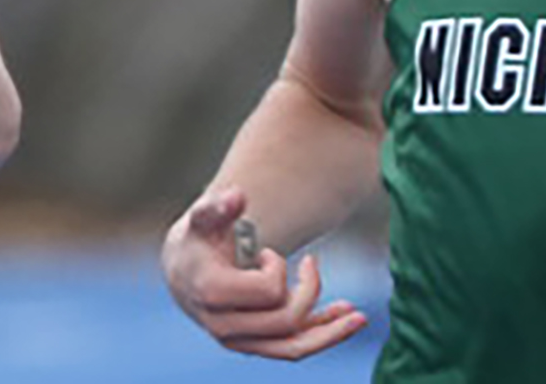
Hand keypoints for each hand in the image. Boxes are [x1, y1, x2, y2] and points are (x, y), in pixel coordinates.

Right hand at [162, 187, 368, 359]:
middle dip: (309, 289)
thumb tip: (237, 196)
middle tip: (311, 262)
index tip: (268, 252)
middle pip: (285, 320)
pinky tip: (347, 319)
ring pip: (292, 348)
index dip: (278, 268)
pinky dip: (322, 335)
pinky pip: (293, 348)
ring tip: (360, 318)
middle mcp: (224, 325)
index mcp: (213, 294)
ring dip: (330, 333)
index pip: (268, 291)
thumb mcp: (204, 218)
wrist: (185, 271)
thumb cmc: (199, 239)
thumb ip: (218, 206)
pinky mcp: (255, 345)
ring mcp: (240, 340)